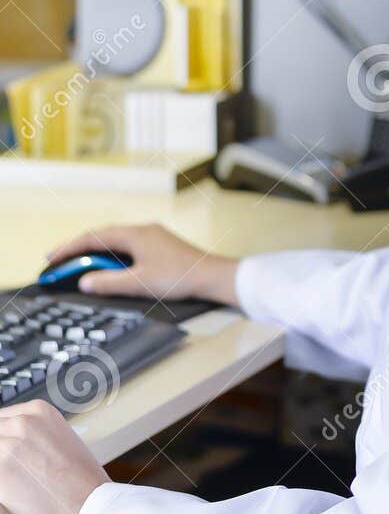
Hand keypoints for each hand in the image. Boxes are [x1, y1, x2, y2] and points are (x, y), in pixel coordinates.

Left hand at [0, 400, 108, 513]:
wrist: (92, 506)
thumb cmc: (82, 482)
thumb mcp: (61, 441)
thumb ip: (32, 437)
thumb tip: (11, 447)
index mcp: (38, 411)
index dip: (2, 440)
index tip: (6, 453)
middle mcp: (21, 423)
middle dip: (0, 454)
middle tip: (12, 471)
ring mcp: (8, 446)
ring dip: (0, 469)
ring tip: (15, 483)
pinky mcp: (0, 473)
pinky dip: (0, 487)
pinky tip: (12, 494)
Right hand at [42, 224, 238, 306]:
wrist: (212, 276)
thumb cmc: (179, 277)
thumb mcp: (139, 283)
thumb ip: (109, 283)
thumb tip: (84, 281)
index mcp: (135, 234)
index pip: (94, 237)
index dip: (70, 247)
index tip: (51, 257)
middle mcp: (143, 230)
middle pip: (103, 236)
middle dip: (79, 249)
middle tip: (58, 262)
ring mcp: (152, 237)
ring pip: (115, 241)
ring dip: (95, 253)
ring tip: (77, 266)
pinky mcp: (159, 246)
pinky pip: (127, 247)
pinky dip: (111, 256)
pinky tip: (107, 267)